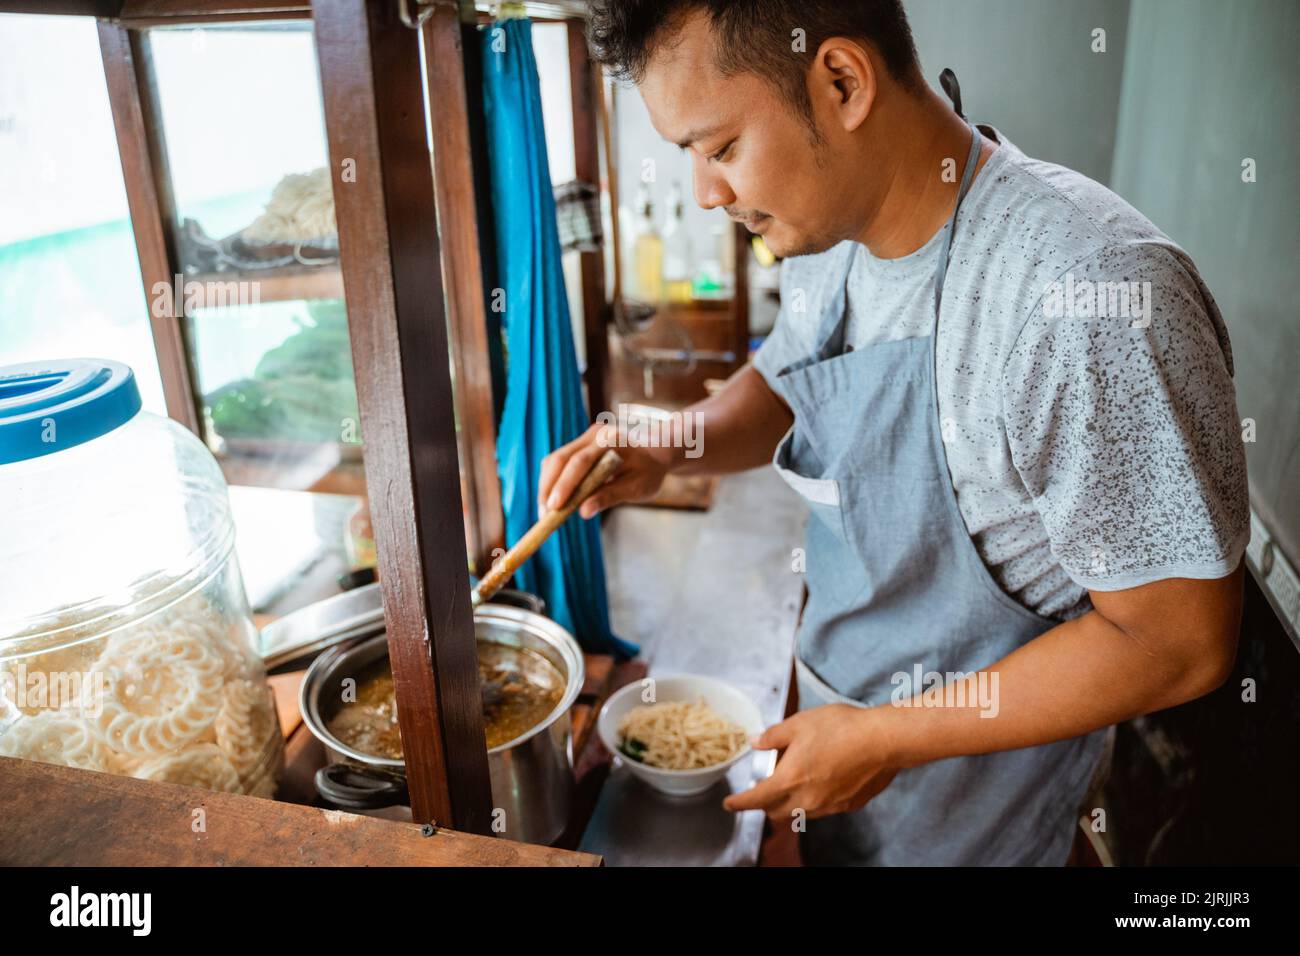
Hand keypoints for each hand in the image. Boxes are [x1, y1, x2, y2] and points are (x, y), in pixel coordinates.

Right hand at [537, 422, 671, 518]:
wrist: (656, 452)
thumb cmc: (649, 472)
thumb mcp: (637, 488)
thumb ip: (610, 496)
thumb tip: (583, 512)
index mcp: (612, 441)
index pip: (580, 462)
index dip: (564, 485)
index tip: (553, 508)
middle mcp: (595, 434)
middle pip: (560, 458)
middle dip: (548, 488)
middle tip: (544, 516)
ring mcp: (585, 437)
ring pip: (554, 460)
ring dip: (547, 486)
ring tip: (545, 513)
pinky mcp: (579, 444)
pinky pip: (559, 462)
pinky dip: (552, 482)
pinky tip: (552, 500)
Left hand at [722, 704, 899, 821]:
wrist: (883, 740)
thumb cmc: (840, 728)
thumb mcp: (799, 723)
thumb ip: (773, 736)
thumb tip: (756, 742)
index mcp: (790, 779)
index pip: (756, 799)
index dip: (739, 802)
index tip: (729, 803)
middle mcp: (808, 799)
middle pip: (776, 812)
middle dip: (766, 802)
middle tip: (767, 783)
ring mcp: (829, 806)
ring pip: (800, 812)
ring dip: (792, 801)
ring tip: (799, 775)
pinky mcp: (848, 806)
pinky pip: (824, 808)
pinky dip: (816, 798)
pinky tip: (825, 777)